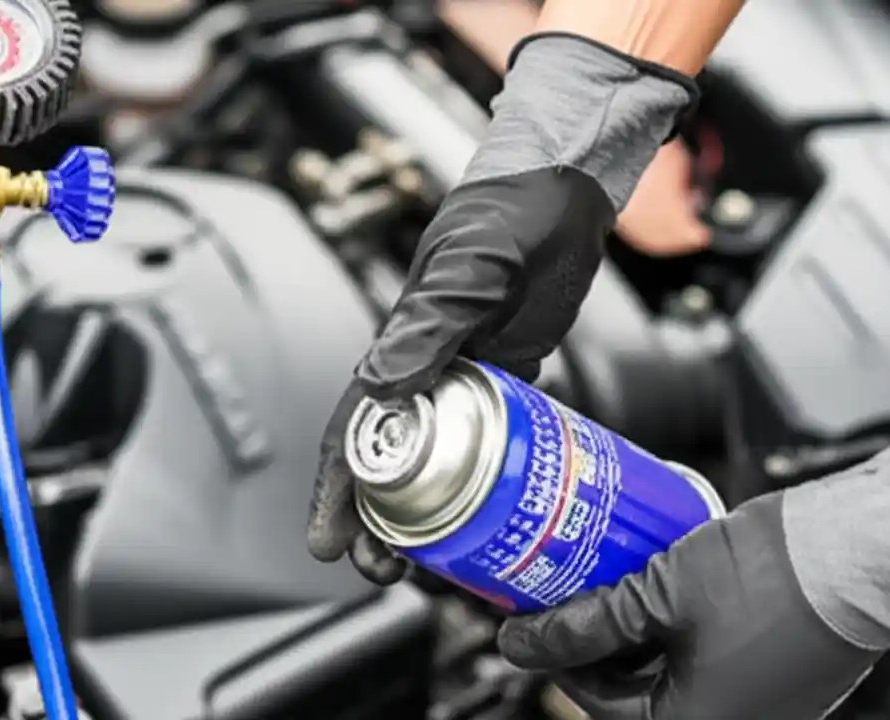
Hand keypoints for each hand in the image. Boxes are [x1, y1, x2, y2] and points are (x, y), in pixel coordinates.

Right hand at [306, 33, 695, 581]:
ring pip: (436, 463)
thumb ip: (431, 322)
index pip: (354, 433)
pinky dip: (482, 483)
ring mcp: (468, 378)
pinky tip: (490, 514)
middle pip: (390, 463)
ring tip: (433, 565)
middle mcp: (427, 371)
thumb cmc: (510, 216)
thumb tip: (384, 384)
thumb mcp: (472, 267)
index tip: (327, 542)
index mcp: (404, 349)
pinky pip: (487, 444)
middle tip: (383, 573)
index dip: (335, 492)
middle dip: (378, 523)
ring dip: (427, 515)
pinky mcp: (510, 379)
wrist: (562, 196)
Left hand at [499, 412, 889, 718]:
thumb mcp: (660, 593)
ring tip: (612, 571)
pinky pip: (709, 650)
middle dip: (599, 635)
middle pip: (635, 687)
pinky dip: (677, 620)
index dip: (560, 653)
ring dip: (637, 624)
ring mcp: (762, 697)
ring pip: (672, 665)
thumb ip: (589, 622)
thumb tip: (526, 639)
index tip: (535, 616)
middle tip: (571, 587)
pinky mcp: (781, 666)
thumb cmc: (781, 576)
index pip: (599, 701)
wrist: (868, 547)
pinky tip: (662, 574)